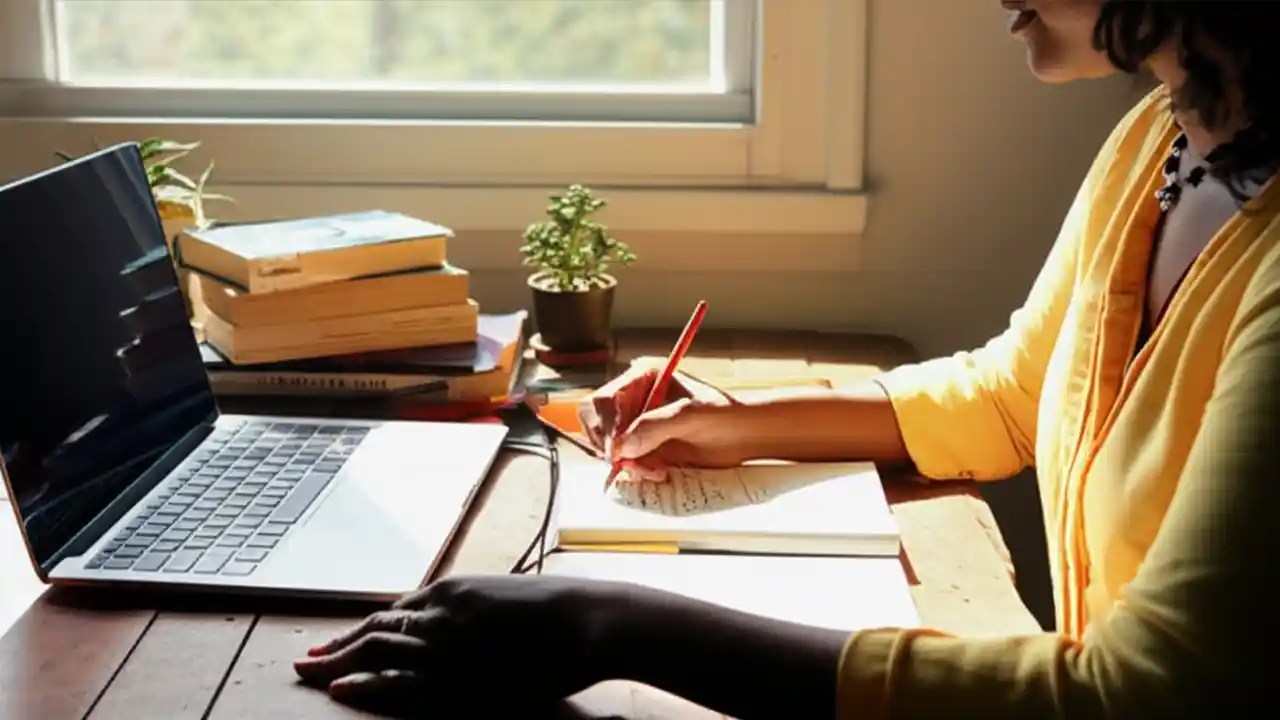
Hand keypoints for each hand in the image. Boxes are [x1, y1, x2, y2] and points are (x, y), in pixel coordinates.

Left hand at [293, 575, 608, 715]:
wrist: (586, 621)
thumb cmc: (563, 612)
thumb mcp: (512, 601)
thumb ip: (481, 610)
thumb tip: (474, 622)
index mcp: (454, 590)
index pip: (398, 612)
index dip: (368, 628)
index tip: (347, 639)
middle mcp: (440, 612)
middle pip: (376, 629)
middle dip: (339, 644)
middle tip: (308, 658)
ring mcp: (443, 642)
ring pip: (376, 651)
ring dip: (337, 661)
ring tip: (307, 672)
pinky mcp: (453, 672)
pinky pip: (397, 679)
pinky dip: (364, 683)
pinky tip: (339, 688)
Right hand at [578, 364, 747, 480]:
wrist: (745, 436)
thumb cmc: (725, 417)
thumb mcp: (691, 416)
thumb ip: (655, 427)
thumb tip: (622, 445)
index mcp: (642, 377)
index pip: (604, 400)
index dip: (608, 428)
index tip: (619, 451)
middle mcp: (633, 397)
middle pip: (596, 422)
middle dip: (613, 447)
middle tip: (635, 464)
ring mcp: (635, 422)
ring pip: (605, 444)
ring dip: (624, 462)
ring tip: (653, 469)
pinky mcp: (642, 445)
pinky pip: (620, 459)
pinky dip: (632, 470)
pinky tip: (655, 471)